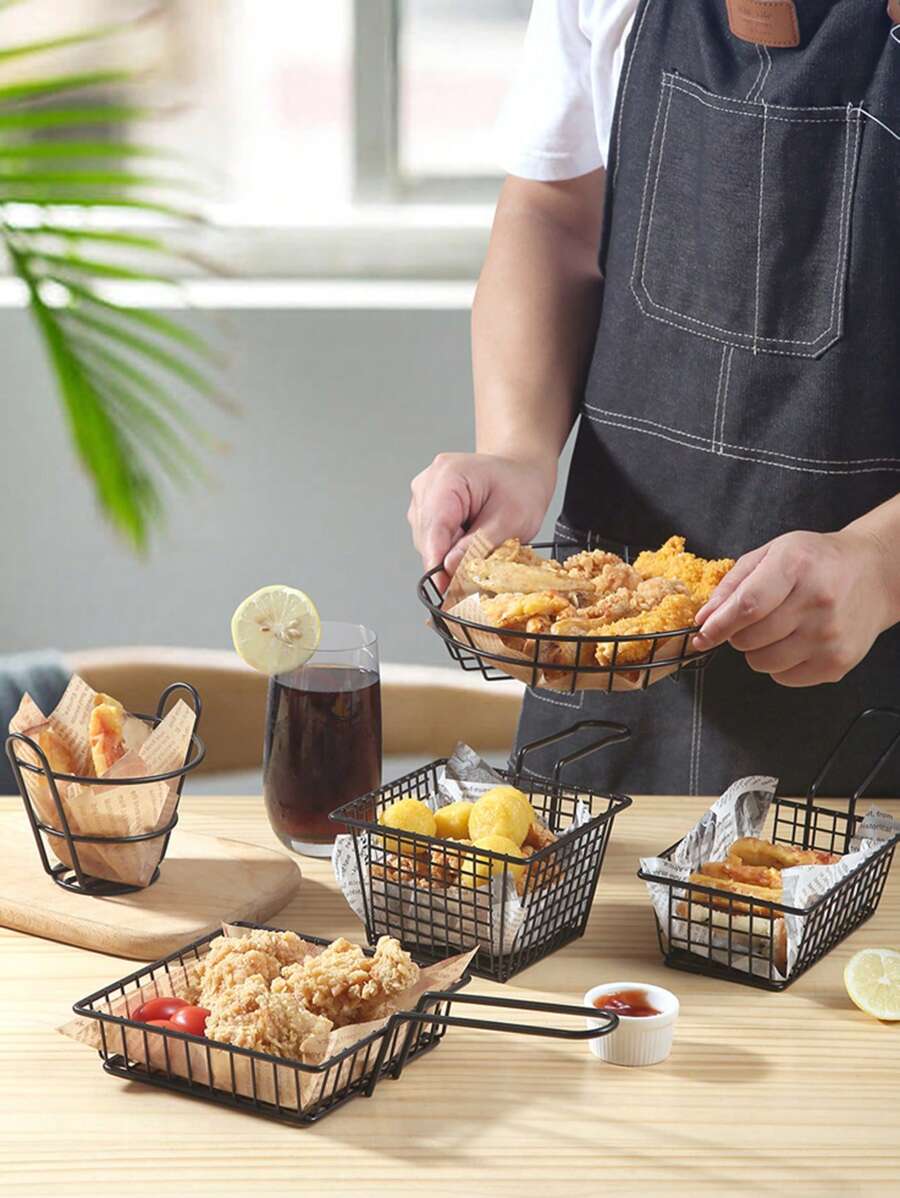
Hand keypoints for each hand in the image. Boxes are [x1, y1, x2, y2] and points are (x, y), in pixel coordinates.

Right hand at [407, 452, 555, 590]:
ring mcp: (423, 494)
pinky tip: (470, 539)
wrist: (521, 472)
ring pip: (427, 540)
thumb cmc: (521, 488)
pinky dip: (450, 547)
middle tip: (476, 574)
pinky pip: (431, 537)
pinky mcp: (426, 507)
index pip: (434, 527)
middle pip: (427, 537)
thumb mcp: (511, 520)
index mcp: (448, 477)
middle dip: (448, 560)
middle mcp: (428, 483)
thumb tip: (451, 569)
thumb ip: (479, 545)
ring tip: (480, 544)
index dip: (437, 562)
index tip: (443, 587)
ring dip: (450, 553)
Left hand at [691, 528, 892, 686]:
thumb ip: (733, 584)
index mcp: (796, 567)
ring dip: (757, 650)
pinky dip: (779, 664)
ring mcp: (829, 636)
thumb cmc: (817, 561)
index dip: (717, 626)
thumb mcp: (772, 553)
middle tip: (752, 620)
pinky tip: (795, 641)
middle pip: (750, 638)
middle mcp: (817, 602)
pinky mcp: (837, 662)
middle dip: (736, 634)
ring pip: (762, 662)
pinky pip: (784, 678)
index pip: (746, 607)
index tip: (702, 635)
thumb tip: (705, 617)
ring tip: (778, 628)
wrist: (874, 574)